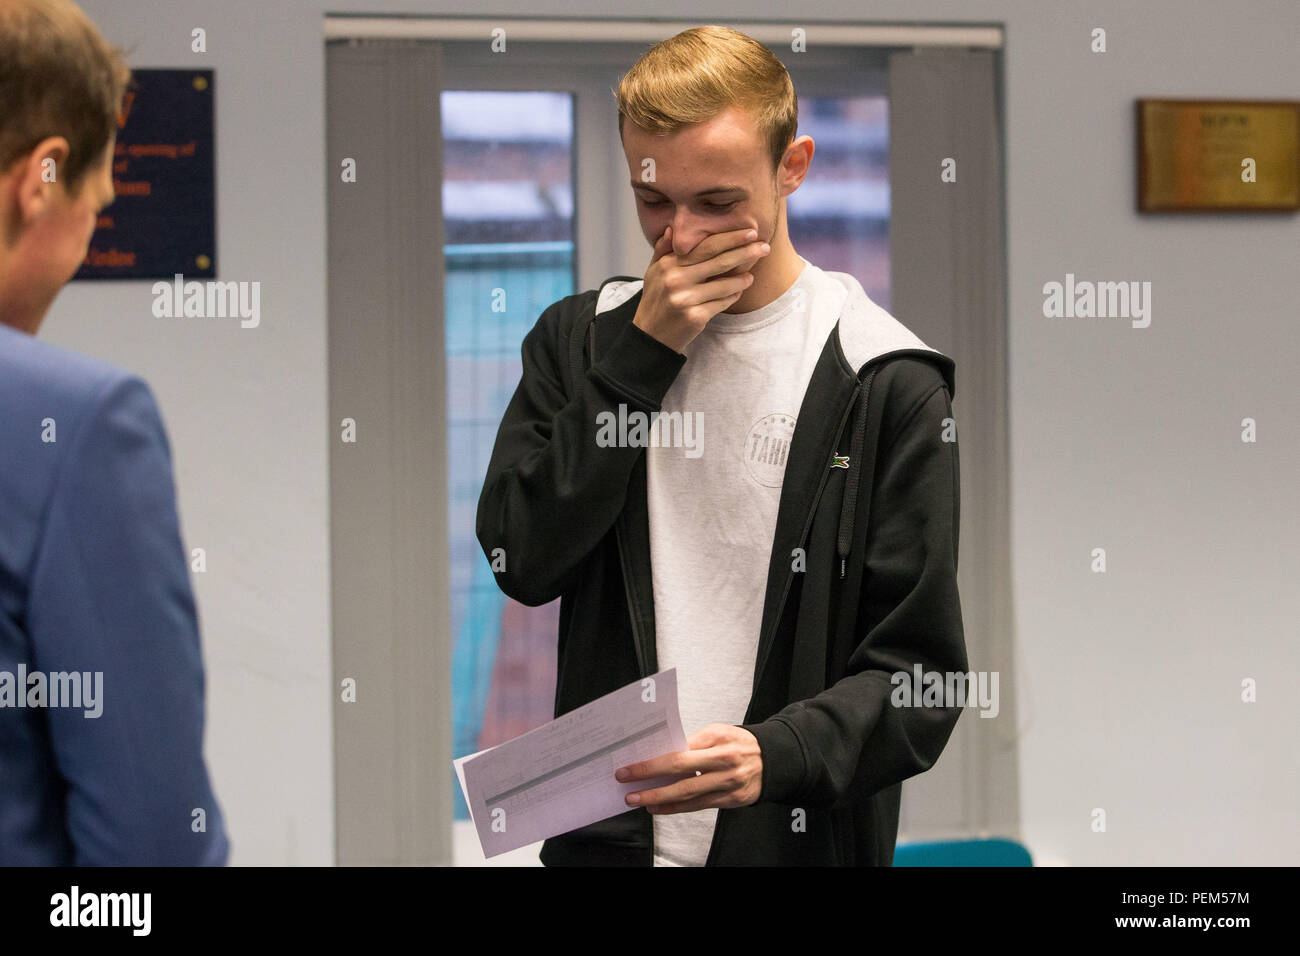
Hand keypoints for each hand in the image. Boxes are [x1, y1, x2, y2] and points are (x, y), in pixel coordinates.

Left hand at [615, 724, 762, 813]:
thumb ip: (693, 742)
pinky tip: (659, 807)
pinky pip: (699, 806)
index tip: (631, 765)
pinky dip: (676, 807)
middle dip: (649, 778)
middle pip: (680, 771)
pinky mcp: (731, 800)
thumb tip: (660, 754)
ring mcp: (728, 783)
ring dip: (659, 798)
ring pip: (688, 794)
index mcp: (718, 739)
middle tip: (626, 783)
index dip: (653, 760)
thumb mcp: (718, 733)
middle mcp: (724, 761)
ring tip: (638, 799)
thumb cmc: (739, 743)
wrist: (773, 760)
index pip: (679, 750)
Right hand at [632, 226, 770, 352]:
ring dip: (743, 279)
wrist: (650, 336)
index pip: (705, 246)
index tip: (751, 231)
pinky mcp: (694, 317)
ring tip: (752, 275)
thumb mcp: (653, 273)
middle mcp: (676, 279)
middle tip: (764, 247)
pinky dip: (732, 297)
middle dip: (745, 252)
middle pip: (719, 261)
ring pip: (724, 285)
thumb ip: (663, 250)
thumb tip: (671, 229)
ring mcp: (685, 299)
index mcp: (668, 264)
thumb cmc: (655, 300)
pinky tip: (738, 292)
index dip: (730, 238)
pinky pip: (722, 303)